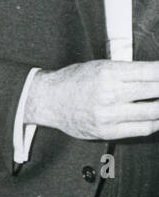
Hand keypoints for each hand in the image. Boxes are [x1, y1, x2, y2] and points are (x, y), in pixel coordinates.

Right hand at [24, 61, 158, 141]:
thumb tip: (157, 75)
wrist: (48, 100)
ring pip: (154, 112)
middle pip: (156, 91)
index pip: (152, 72)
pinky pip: (142, 128)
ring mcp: (109, 114)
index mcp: (108, 72)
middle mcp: (109, 93)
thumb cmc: (73, 81)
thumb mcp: (99, 66)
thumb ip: (129, 71)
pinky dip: (155, 123)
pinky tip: (156, 117)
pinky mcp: (107, 130)